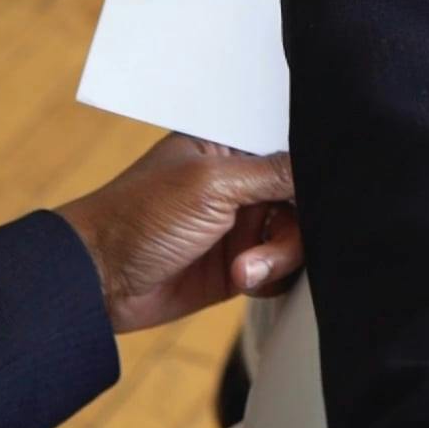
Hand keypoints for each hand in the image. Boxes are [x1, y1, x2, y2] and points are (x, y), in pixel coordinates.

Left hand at [57, 134, 302, 333]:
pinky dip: (273, 277)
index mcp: (232, 145)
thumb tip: (324, 165)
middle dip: (295, 223)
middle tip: (269, 241)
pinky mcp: (242, 263)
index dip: (312, 164)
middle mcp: (242, 181)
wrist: (100, 283)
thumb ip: (272, 172)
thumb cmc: (140, 216)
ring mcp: (243, 224)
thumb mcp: (211, 184)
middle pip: (303, 195)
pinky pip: (282, 268)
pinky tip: (246, 280)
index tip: (328, 185)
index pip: (291, 144)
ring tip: (244, 271)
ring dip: (278, 256)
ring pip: (298, 234)